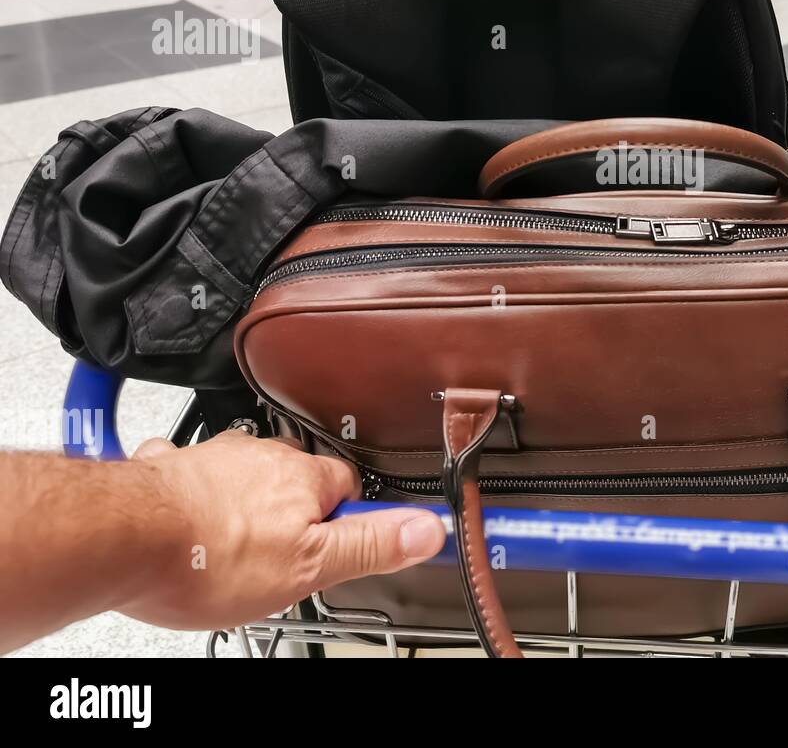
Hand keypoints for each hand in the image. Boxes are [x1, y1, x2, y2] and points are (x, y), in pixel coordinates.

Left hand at [119, 431, 445, 630]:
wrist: (125, 537)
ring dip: (244, 498)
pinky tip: (184, 517)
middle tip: (286, 552)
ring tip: (236, 543)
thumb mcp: (309, 566)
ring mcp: (214, 458)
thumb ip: (371, 543)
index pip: (350, 485)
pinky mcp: (170, 468)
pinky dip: (191, 490)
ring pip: (244, 473)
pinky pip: (189, 472)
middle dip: (294, 508)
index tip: (353, 535)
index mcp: (304, 478)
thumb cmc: (212, 556)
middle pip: (296, 478)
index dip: (351, 514)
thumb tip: (429, 528)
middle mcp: (262, 456)